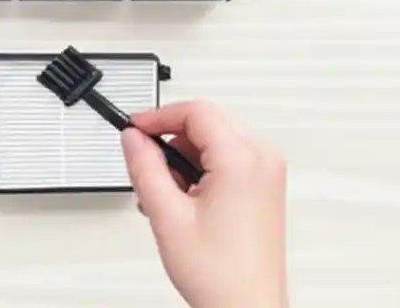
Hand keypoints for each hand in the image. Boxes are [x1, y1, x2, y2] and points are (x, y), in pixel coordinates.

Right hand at [122, 102, 287, 307]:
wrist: (247, 307)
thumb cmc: (221, 275)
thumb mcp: (166, 215)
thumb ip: (144, 167)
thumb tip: (132, 139)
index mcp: (242, 160)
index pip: (196, 112)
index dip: (158, 116)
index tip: (134, 129)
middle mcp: (262, 160)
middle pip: (206, 121)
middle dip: (169, 139)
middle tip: (143, 162)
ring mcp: (267, 174)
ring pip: (215, 139)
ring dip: (184, 157)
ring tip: (165, 193)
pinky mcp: (264, 187)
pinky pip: (227, 158)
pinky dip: (201, 168)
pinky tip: (183, 199)